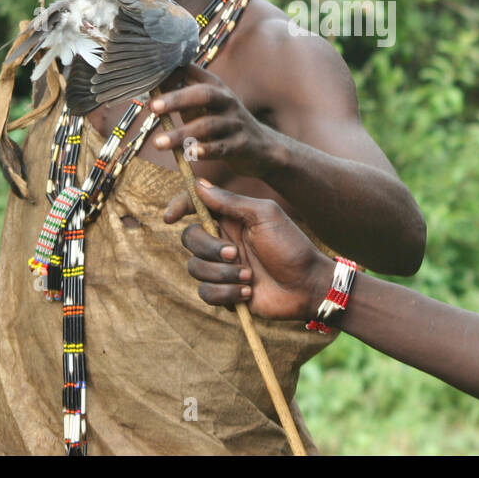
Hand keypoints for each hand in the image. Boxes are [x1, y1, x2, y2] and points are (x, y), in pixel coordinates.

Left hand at [150, 64, 282, 178]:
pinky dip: (204, 150)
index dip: (172, 74)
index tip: (151, 82)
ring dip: (181, 134)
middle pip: (203, 94)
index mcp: (216, 87)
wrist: (263, 148)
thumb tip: (151, 95)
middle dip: (177, 99)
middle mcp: (227, 101)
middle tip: (152, 107)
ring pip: (208, 125)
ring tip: (158, 143)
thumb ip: (185, 99)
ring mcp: (235, 123)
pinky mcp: (240, 145)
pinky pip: (220, 147)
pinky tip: (189, 153)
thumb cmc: (224, 124)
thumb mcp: (208, 106)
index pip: (193, 72)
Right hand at [181, 179, 333, 321]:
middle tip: (235, 254)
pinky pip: (205, 293)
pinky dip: (226, 293)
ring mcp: (222, 267)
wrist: (308, 285)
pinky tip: (249, 291)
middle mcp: (222, 240)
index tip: (170, 216)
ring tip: (250, 277)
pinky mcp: (225, 292)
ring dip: (222, 274)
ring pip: (195, 268)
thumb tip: (199, 184)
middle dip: (208, 248)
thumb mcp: (264, 216)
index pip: (195, 207)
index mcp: (231, 218)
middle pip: (189, 239)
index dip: (178, 207)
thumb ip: (230, 201)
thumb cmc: (292, 246)